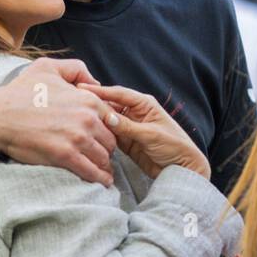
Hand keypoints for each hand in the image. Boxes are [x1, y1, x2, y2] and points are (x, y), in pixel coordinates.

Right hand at [0, 57, 119, 186]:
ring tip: (104, 169)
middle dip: (108, 147)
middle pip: (111, 139)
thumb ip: (76, 69)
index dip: (110, 128)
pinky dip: (99, 177)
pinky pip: (91, 170)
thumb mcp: (49, 68)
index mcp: (87, 99)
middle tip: (102, 153)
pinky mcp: (66, 155)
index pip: (113, 118)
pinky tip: (103, 180)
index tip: (104, 135)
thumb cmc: (21, 91)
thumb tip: (95, 81)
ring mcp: (78, 138)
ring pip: (104, 156)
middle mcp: (87, 118)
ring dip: (104, 164)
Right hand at [81, 84, 210, 179]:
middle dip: (94, 106)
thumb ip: (128, 127)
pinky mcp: (127, 141)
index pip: (118, 94)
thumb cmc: (174, 146)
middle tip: (74, 104)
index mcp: (144, 104)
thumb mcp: (150, 135)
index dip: (100, 91)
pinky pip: (110, 135)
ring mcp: (130, 127)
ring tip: (75, 119)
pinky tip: (86, 134)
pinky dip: (100, 135)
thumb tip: (106, 117)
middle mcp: (135, 113)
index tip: (81, 88)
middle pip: (110, 106)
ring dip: (95, 121)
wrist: (182, 168)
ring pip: (108, 121)